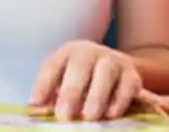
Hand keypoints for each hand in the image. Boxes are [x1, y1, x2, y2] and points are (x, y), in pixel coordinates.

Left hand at [29, 41, 143, 120]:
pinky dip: (120, 99)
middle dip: (71, 91)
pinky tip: (111, 114)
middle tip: (64, 115)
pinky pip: (128, 85)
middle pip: (80, 66)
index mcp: (68, 53)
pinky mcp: (133, 75)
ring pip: (106, 72)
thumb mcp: (66, 82)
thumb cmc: (84, 81)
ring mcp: (113, 61)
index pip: (53, 65)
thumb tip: (38, 110)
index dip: (43, 84)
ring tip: (89, 115)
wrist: (118, 71)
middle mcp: (91, 52)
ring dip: (97, 95)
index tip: (35, 103)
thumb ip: (54, 95)